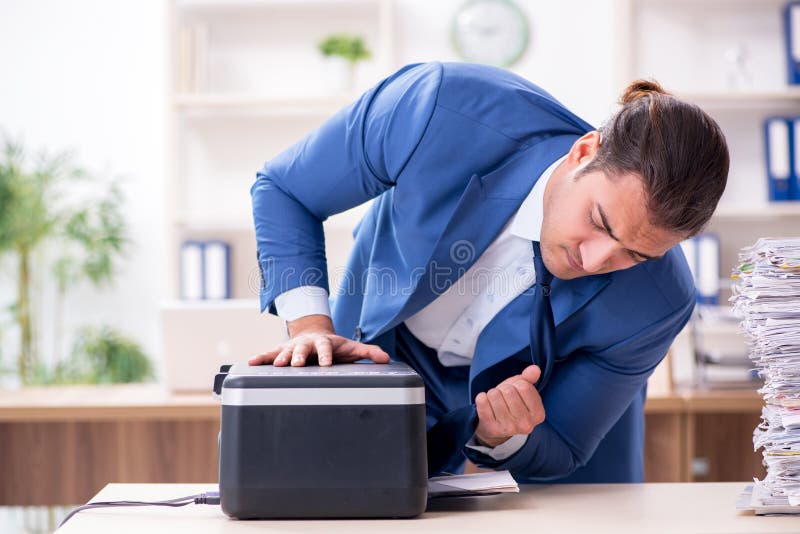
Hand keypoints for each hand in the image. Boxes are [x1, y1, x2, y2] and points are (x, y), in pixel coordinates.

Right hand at [248, 314, 389, 366]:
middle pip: (303, 348)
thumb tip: (386, 358)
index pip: (325, 347)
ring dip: (280, 358)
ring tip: (275, 365)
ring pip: (285, 351)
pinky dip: (261, 357)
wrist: (315, 333)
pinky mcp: (281, 350)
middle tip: (298, 364)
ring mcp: (293, 347)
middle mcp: (307, 343)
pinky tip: (250, 362)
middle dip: (300, 356)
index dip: (325, 355)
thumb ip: (368, 352)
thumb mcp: (352, 348)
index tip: (325, 363)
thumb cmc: (335, 346)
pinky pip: (269, 354)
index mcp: (324, 343)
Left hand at [474, 365, 544, 447]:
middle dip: (504, 389)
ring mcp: (509, 428)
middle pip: (509, 391)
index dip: (516, 384)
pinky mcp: (492, 429)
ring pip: (494, 395)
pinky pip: (482, 402)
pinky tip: (486, 404)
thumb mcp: (521, 390)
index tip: (515, 391)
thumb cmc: (510, 404)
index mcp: (538, 414)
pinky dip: (481, 398)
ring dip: (492, 394)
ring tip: (496, 402)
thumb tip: (535, 369)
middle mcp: (526, 424)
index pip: (524, 386)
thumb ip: (529, 379)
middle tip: (504, 397)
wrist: (495, 426)